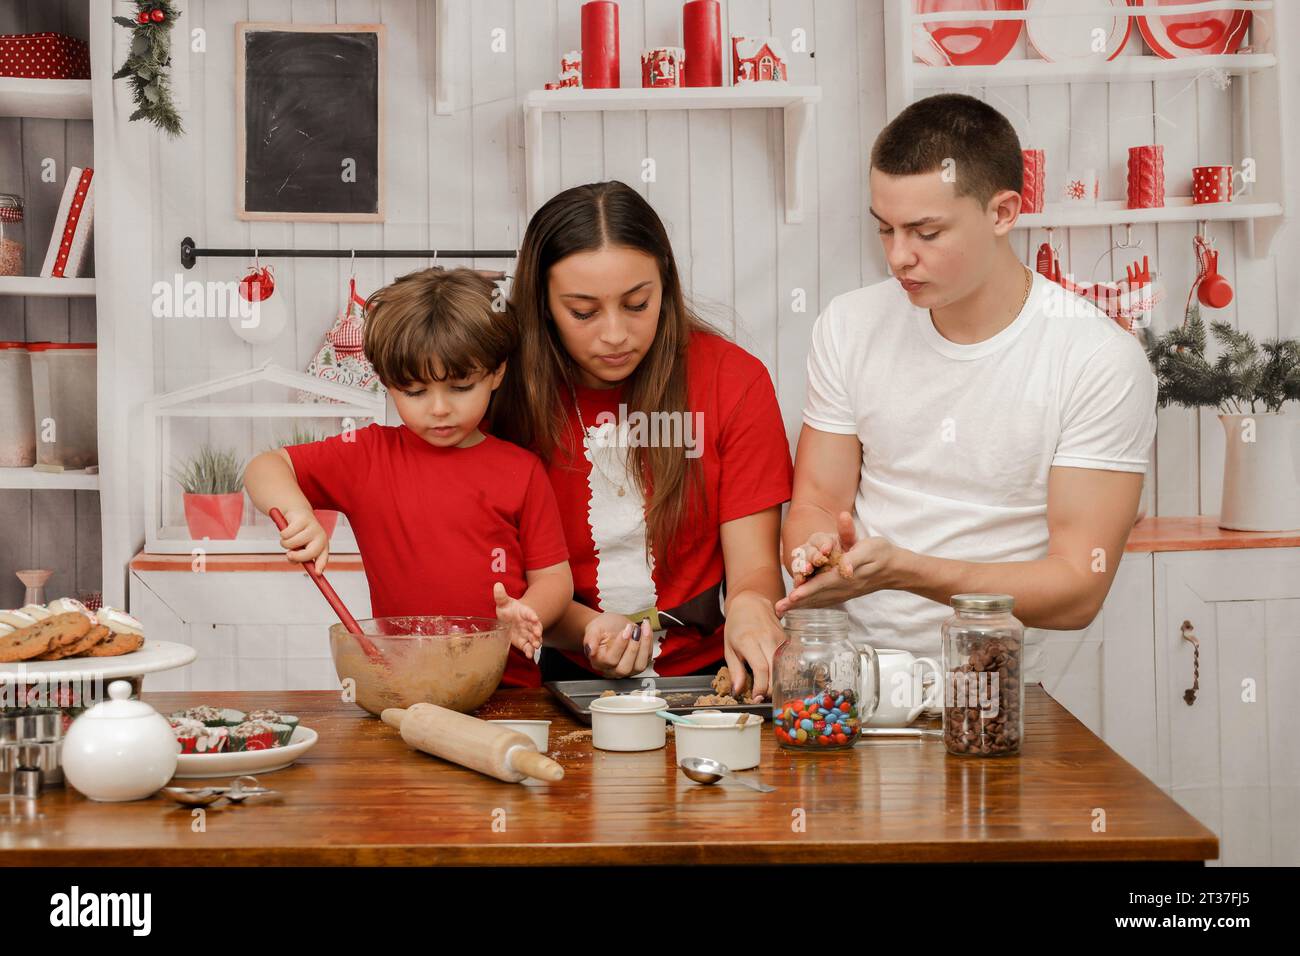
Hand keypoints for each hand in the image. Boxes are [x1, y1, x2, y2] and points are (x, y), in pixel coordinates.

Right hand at [278, 507, 328, 573]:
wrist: (297, 513)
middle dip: (297, 556)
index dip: (321, 566)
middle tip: (288, 554)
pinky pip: (287, 533)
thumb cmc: (299, 534)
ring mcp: (313, 527)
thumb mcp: (298, 548)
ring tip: (288, 537)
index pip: (323, 558)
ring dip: (285, 543)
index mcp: (322, 546)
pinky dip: (282, 533)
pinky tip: (287, 528)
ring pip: (293, 543)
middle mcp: (320, 537)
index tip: (317, 573)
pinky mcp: (303, 519)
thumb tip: (292, 560)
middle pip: (310, 553)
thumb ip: (296, 556)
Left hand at [493, 583, 542, 656]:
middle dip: (537, 630)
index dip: (532, 615)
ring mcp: (527, 633)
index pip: (530, 613)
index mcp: (525, 612)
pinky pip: (528, 647)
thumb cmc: (508, 610)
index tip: (534, 618)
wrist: (511, 619)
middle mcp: (528, 623)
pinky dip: (530, 652)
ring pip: (534, 638)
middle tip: (538, 634)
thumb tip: (497, 585)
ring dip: (536, 641)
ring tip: (536, 646)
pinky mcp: (524, 642)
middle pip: (535, 626)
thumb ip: (501, 596)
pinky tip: (529, 656)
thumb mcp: (504, 602)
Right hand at [582, 612, 653, 677]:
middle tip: (635, 630)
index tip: (625, 630)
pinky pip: (648, 658)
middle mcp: (613, 669)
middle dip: (633, 648)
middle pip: (625, 668)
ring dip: (644, 646)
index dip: (620, 646)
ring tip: (644, 629)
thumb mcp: (593, 628)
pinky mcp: (639, 664)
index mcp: (599, 662)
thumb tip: (590, 650)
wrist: (610, 627)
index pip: (610, 660)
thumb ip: (590, 639)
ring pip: (639, 666)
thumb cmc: (601, 628)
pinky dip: (649, 643)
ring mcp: (627, 669)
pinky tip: (646, 630)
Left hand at [722, 591, 782, 701]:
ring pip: (784, 667)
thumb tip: (737, 691)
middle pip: (775, 670)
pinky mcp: (787, 639)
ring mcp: (779, 638)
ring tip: (769, 690)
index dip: (760, 687)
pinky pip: (788, 660)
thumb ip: (734, 670)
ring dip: (778, 682)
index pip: (760, 668)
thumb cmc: (736, 626)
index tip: (756, 698)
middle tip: (762, 698)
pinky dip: (784, 672)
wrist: (751, 603)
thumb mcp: (729, 648)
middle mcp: (766, 639)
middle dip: (771, 689)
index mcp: (749, 641)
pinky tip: (776, 679)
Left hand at [776, 512, 900, 614]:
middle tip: (778, 610)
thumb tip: (846, 567)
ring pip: (819, 600)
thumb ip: (856, 555)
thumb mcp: (871, 548)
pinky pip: (825, 601)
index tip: (793, 597)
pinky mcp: (845, 593)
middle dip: (797, 603)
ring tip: (782, 612)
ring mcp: (845, 593)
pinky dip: (811, 605)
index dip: (808, 590)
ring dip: (800, 606)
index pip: (824, 584)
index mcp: (847, 576)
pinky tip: (800, 607)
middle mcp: (844, 588)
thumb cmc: (882, 553)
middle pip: (817, 597)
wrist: (896, 568)